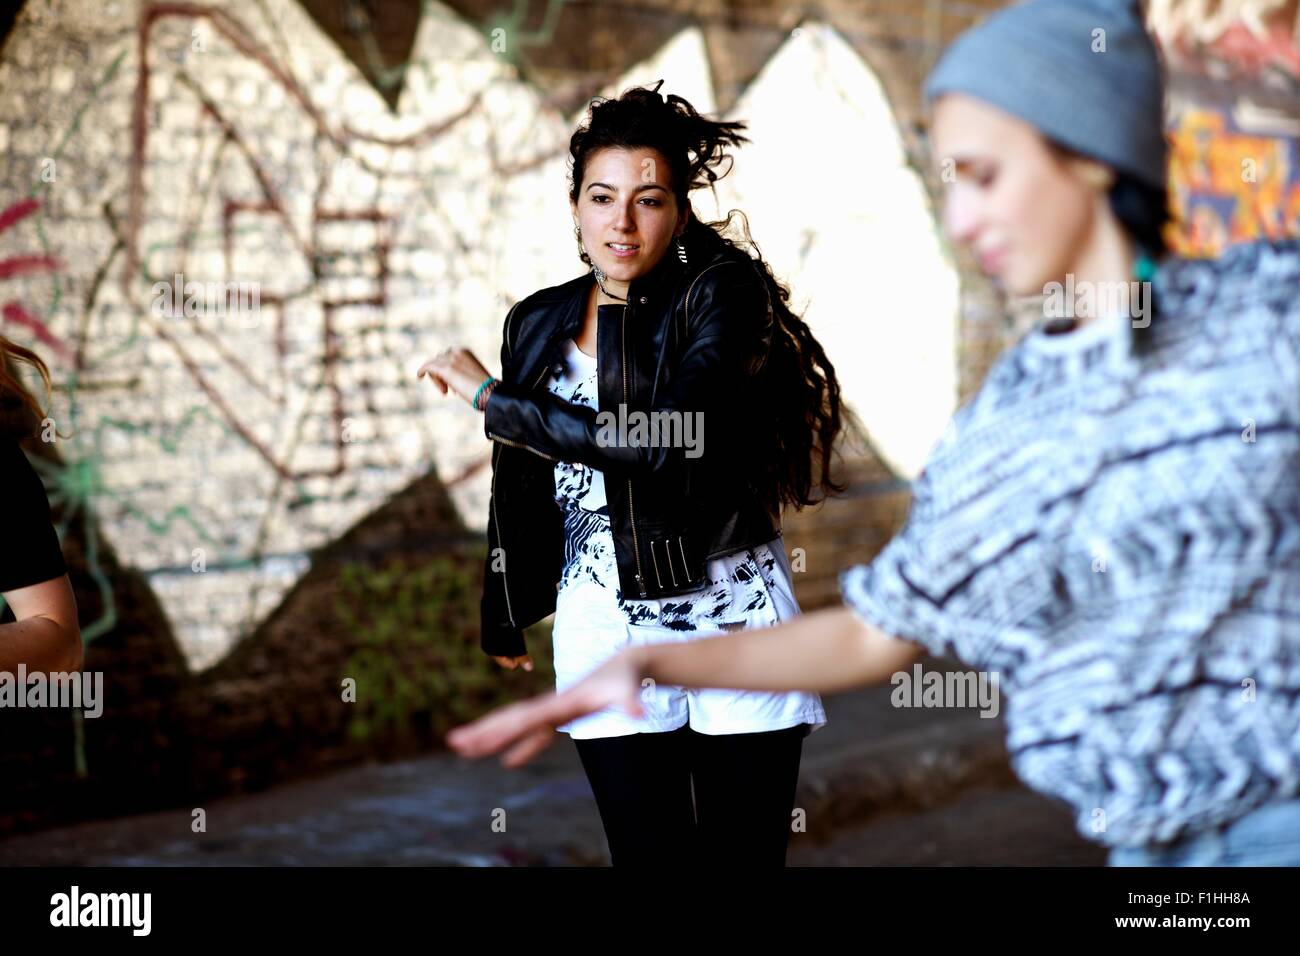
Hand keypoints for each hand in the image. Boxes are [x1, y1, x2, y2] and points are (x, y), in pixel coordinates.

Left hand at [416, 347, 491, 405]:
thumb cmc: (484, 389)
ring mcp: (450, 359)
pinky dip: (422, 370)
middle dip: (440, 374)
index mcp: (465, 351)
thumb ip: (460, 372)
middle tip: (446, 390)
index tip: (451, 385)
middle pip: (439, 360)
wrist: (489, 393)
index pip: (447, 356)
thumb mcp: (471, 375)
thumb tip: (450, 379)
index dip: (446, 369)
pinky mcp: (445, 369)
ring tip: (444, 391)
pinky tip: (419, 376)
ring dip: (436, 379)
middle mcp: (456, 351)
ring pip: (434, 365)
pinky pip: (428, 367)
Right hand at [447, 648, 647, 767]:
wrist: (625, 664)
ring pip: (518, 726)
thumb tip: (637, 712)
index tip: (476, 737)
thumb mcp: (627, 688)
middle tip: (454, 742)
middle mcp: (552, 706)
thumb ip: (628, 700)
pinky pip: (536, 736)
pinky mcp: (563, 717)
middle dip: (483, 732)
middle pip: (512, 721)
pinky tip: (508, 763)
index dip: (500, 730)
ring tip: (464, 748)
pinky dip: (522, 748)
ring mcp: (555, 712)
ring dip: (493, 737)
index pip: (524, 719)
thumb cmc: (625, 678)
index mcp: (560, 702)